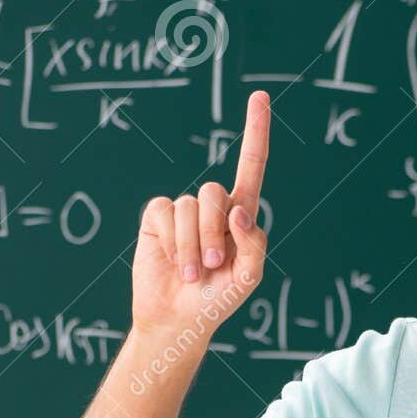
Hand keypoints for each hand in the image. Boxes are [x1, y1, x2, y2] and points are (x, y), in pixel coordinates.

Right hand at [131, 91, 269, 341]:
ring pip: (189, 206)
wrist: (178, 319)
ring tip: (193, 273)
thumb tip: (239, 210)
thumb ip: (254, 242)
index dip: (256, 132)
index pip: (251, 166)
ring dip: (192, 245)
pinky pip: (164, 211)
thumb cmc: (218, 300)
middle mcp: (212, 207)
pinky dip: (173, 242)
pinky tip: (174, 264)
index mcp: (240, 215)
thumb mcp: (249, 277)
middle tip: (213, 265)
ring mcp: (182, 211)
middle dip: (213, 232)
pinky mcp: (156, 218)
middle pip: (215, 192)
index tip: (260, 97)